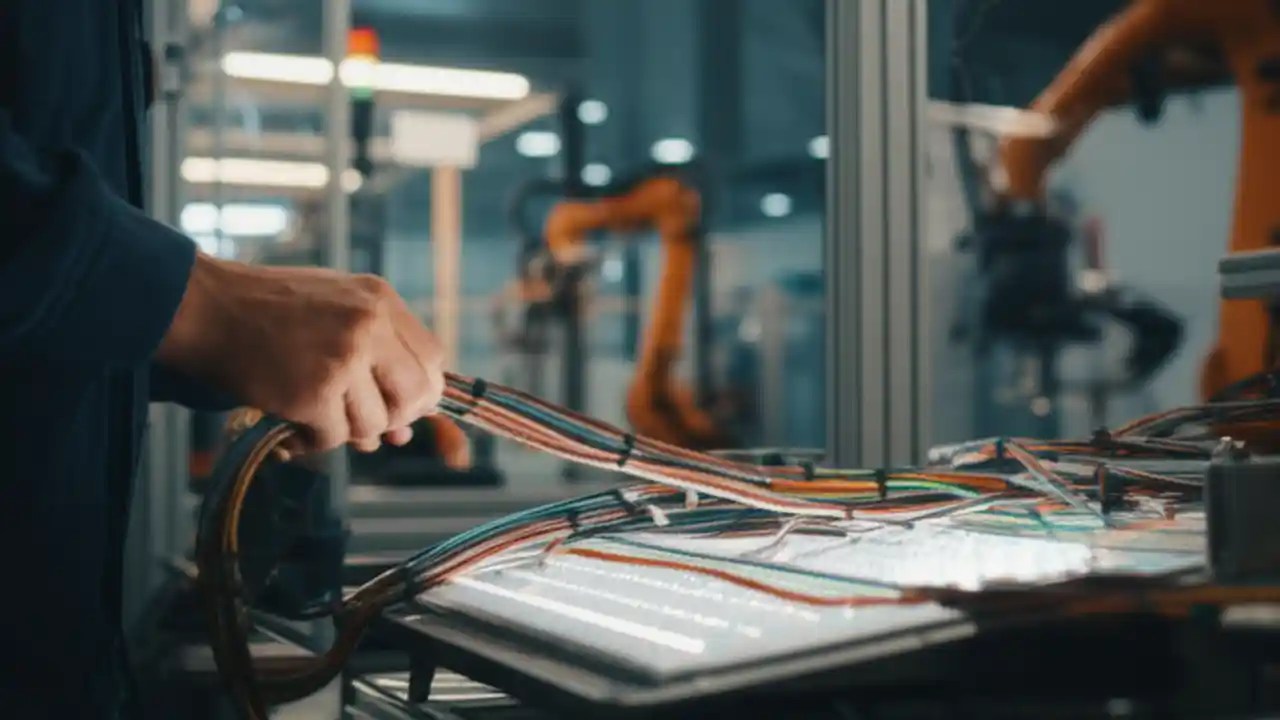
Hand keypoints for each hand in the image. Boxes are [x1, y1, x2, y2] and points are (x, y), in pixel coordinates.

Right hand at [158, 254, 444, 454]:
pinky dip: (312, 442)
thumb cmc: (268, 311)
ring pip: (375, 424)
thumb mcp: (335, 310)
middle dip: (394, 419)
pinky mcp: (313, 393)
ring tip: (316, 415)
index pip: (433, 359)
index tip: (397, 404)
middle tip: (361, 420)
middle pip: (418, 395)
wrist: (207, 307)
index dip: (420, 391)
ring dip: (346, 432)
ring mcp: (343, 359)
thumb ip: (376, 360)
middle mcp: (369, 325)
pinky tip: (293, 426)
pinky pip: (334, 439)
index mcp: (380, 300)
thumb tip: (405, 434)